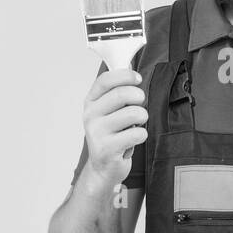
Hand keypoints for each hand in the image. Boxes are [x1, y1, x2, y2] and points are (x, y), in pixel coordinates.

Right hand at [82, 68, 147, 189]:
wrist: (103, 168)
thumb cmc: (111, 136)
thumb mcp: (109, 110)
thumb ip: (117, 89)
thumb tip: (127, 64)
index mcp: (91, 102)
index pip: (106, 79)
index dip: (125, 75)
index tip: (137, 79)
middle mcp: (90, 115)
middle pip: (123, 94)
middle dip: (139, 98)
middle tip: (140, 106)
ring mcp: (97, 132)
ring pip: (133, 113)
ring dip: (142, 118)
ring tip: (135, 125)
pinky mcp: (107, 148)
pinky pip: (137, 133)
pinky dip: (141, 135)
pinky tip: (132, 140)